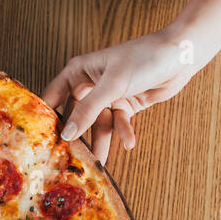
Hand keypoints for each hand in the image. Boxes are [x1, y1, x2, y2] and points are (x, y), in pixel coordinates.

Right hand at [43, 27, 199, 163]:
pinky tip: (129, 142)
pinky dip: (123, 132)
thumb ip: (88, 110)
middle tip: (69, 158)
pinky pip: (118, 124)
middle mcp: (90, 84)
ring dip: (102, 141)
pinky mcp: (124, 106)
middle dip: (76, 136)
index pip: (53, 96)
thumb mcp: (112, 85)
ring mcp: (107, 96)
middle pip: (75, 115)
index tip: (39, 140)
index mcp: (79, 71)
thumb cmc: (144, 58)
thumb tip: (67, 133)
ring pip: (98, 124)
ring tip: (100, 163)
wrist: (181, 56)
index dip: (45, 117)